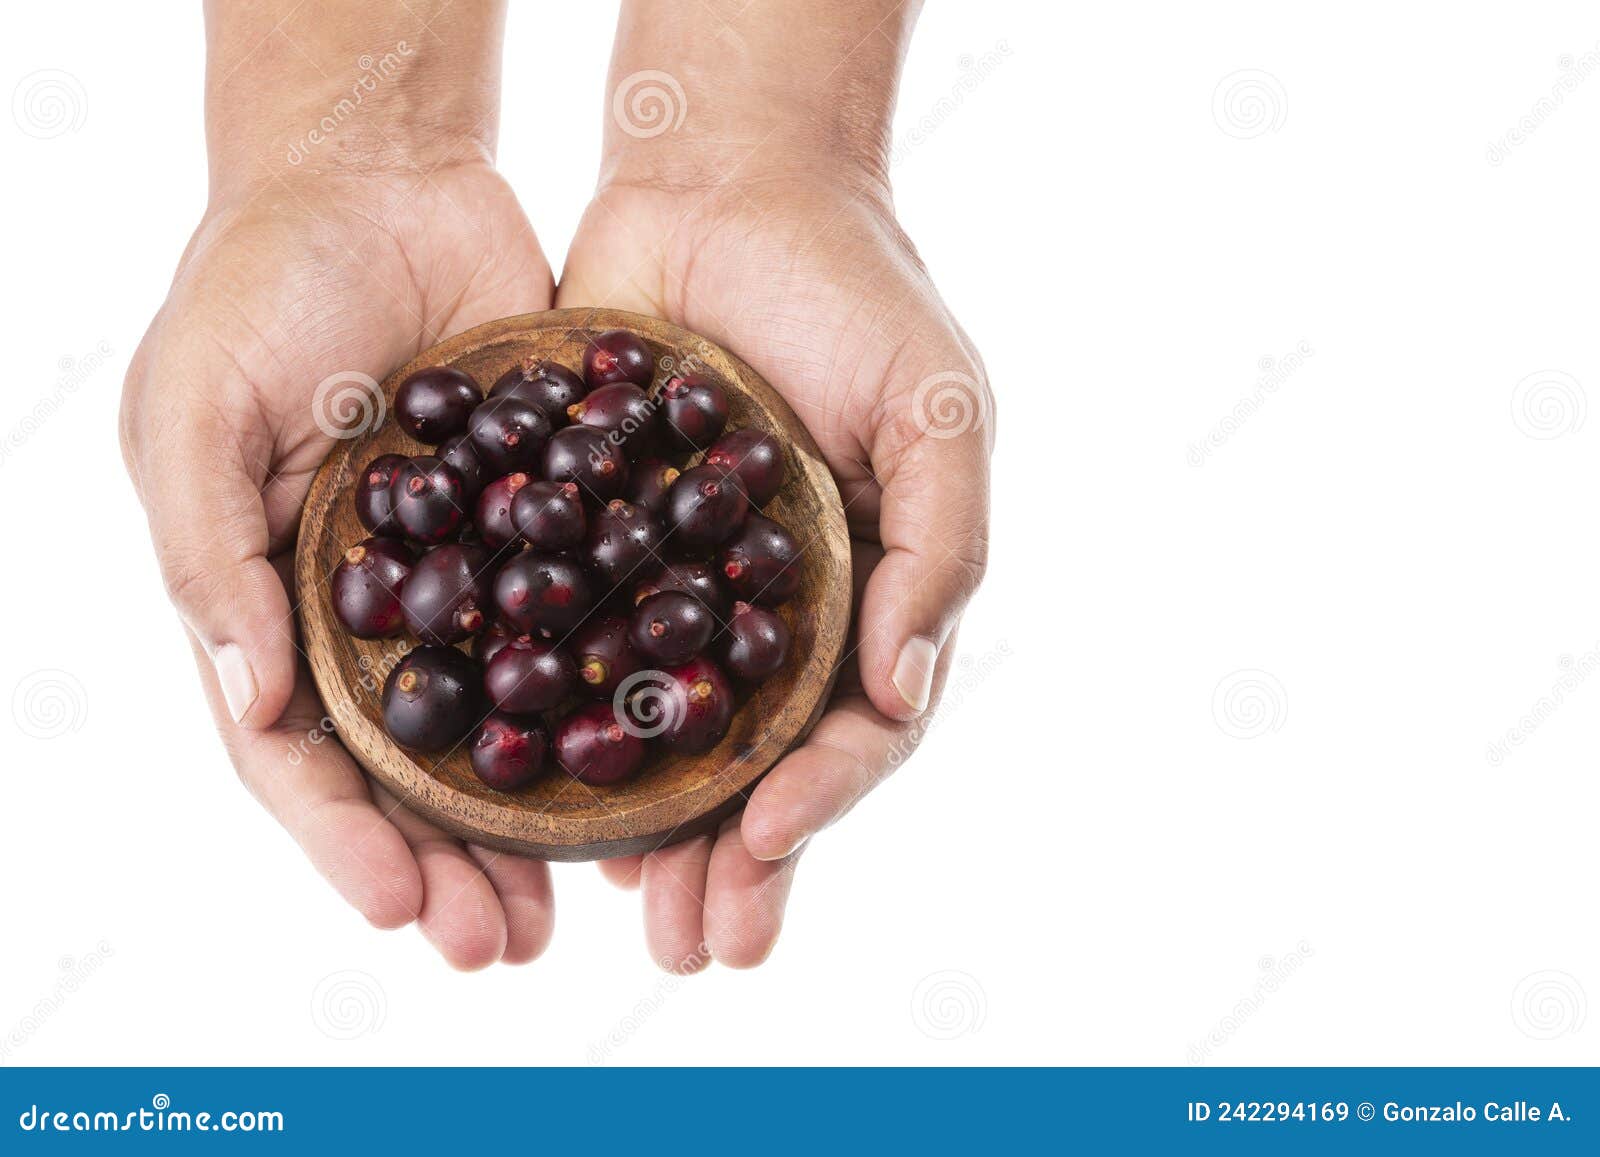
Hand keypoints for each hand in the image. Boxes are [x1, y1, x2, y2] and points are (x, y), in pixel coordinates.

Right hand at [120, 161, 559, 968]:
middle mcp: (377, 613)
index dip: (346, 840)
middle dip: (456, 861)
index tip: (406, 911)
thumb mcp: (199, 409)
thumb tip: (249, 702)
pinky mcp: (553, 528)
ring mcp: (471, 577)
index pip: (300, 754)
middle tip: (510, 944)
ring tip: (595, 892)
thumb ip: (212, 552)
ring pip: (510, 722)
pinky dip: (615, 698)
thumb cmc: (260, 285)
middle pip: (414, 769)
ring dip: (543, 813)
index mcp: (275, 607)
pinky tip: (662, 757)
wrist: (382, 181)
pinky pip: (586, 628)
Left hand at [558, 166, 993, 968]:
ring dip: (651, 828)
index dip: (819, 796)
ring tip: (627, 909)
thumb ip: (941, 547)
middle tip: (702, 946)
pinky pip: (573, 649)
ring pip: (664, 733)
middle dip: (736, 859)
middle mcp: (770, 611)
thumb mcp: (938, 408)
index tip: (762, 845)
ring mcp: (675, 587)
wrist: (729, 184)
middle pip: (760, 762)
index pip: (854, 727)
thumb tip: (905, 691)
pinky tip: (538, 792)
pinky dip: (560, 724)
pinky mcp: (586, 545)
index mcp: (861, 595)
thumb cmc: (855, 293)